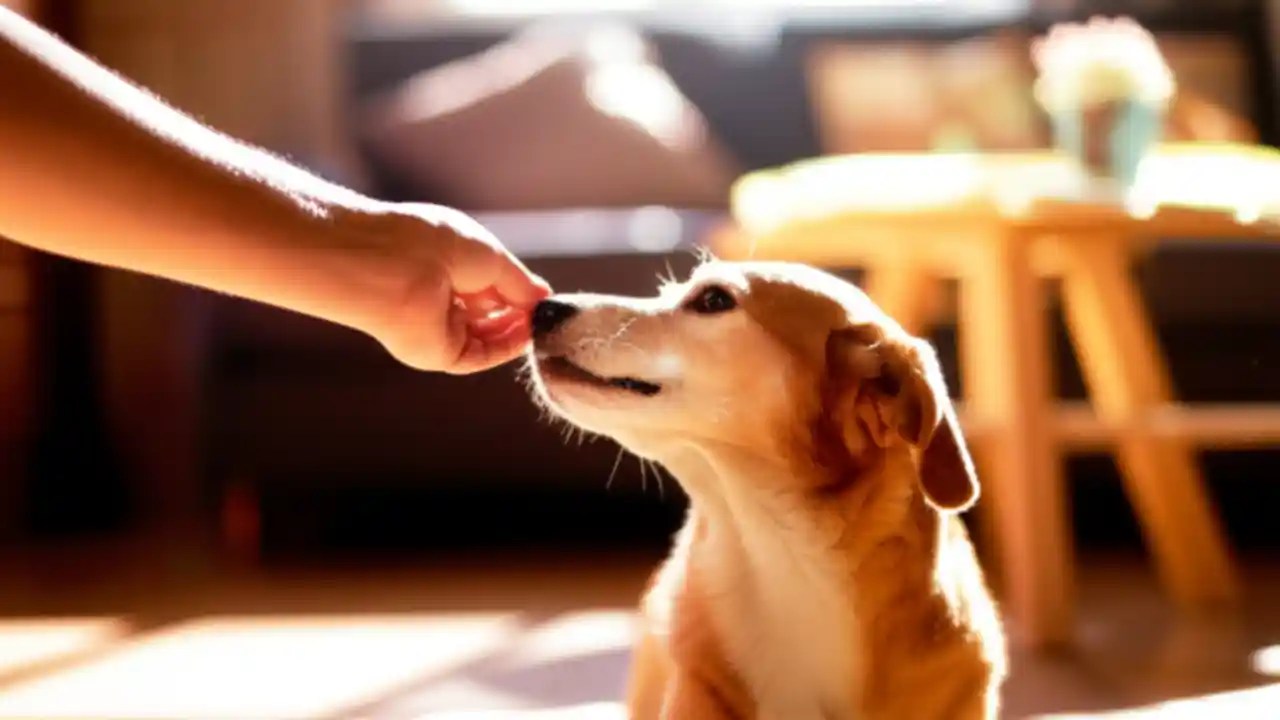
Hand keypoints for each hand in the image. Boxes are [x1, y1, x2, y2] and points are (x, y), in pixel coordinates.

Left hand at [370, 203, 550, 373]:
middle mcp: (443, 299)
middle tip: (545, 312)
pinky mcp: (438, 353)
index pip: (490, 288)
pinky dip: (505, 348)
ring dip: (516, 331)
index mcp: (449, 268)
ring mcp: (440, 329)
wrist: (389, 265)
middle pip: (491, 315)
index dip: (519, 293)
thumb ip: (520, 282)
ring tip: (539, 320)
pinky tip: (524, 335)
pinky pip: (480, 355)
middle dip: (520, 313)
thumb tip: (545, 297)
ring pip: (488, 338)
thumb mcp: (491, 256)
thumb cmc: (433, 244)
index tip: (543, 296)